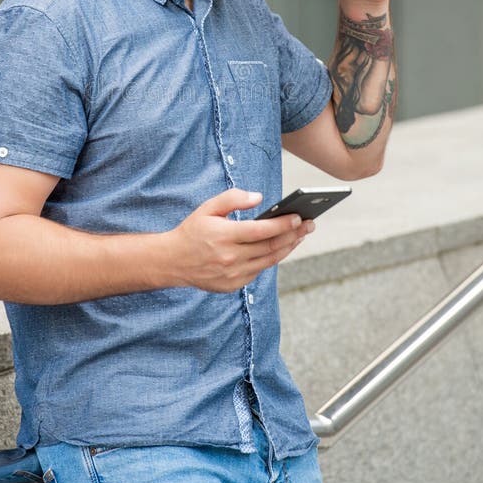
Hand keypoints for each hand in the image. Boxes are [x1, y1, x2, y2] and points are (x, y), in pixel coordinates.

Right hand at [165, 188, 314, 292]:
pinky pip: (259, 270)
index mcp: (223, 236)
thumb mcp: (207, 208)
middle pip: (270, 246)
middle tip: (309, 224)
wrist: (173, 261)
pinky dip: (273, 258)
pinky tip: (281, 247)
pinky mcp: (234, 284)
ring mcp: (233, 274)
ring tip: (300, 235)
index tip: (299, 216)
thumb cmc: (193, 230)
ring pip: (269, 260)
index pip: (261, 230)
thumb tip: (258, 198)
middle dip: (293, 234)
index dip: (283, 224)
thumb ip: (232, 199)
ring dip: (288, 247)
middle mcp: (230, 257)